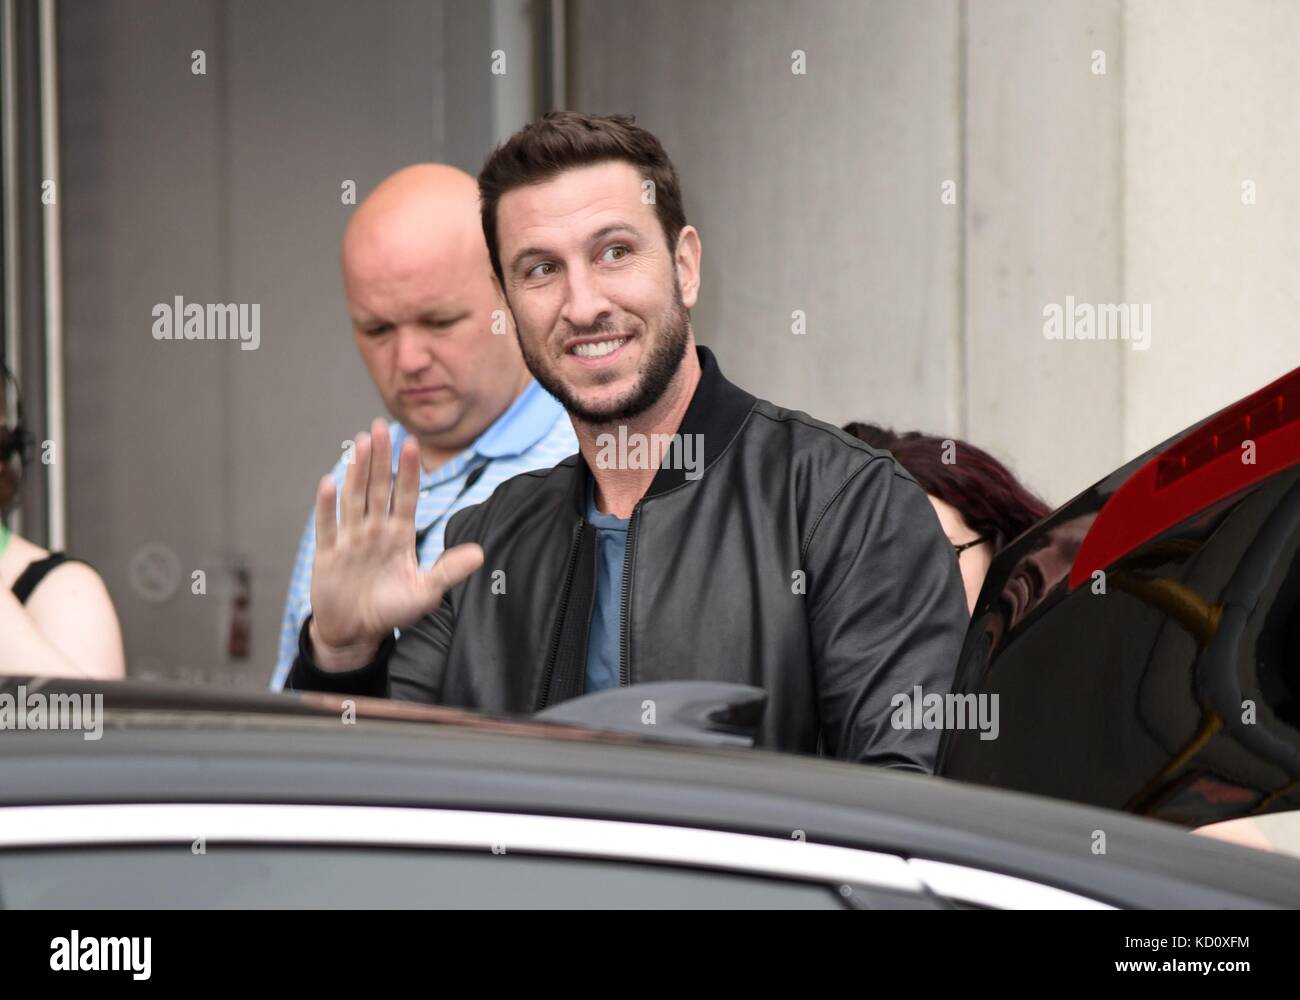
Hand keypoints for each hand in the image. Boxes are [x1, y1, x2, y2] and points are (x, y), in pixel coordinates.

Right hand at [308, 419, 483, 668]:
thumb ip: (449, 571)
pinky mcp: (328, 554)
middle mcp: (375, 531)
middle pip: (378, 488)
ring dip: (356, 471)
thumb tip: (480, 554)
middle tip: (381, 426)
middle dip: (380, 458)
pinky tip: (329, 482)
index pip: (406, 496)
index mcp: (400, 536)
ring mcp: (351, 539)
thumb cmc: (392, 611)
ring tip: (359, 442)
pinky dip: (327, 506)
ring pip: (353, 498)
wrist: (356, 632)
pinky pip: (327, 526)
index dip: (409, 471)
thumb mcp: (426, 592)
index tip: (413, 444)